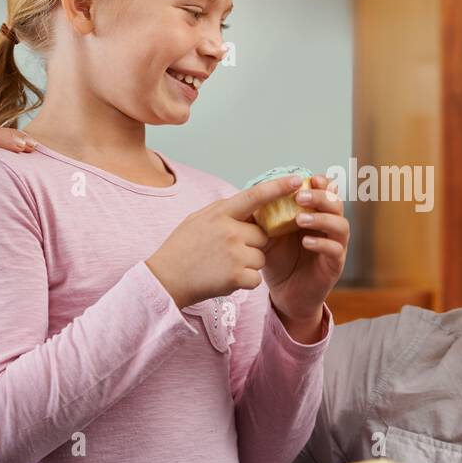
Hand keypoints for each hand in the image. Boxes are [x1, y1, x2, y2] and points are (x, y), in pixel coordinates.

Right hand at [145, 175, 306, 309]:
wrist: (164, 280)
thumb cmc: (181, 249)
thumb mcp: (198, 220)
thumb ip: (225, 212)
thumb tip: (249, 204)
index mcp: (220, 213)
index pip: (254, 196)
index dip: (278, 187)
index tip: (297, 180)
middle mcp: (230, 230)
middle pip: (263, 235)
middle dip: (253, 245)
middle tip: (228, 253)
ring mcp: (235, 253)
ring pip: (261, 258)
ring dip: (248, 265)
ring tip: (222, 266)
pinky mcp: (237, 276)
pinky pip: (257, 278)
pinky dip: (245, 282)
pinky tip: (224, 279)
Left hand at [261, 175, 348, 336]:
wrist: (285, 295)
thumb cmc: (279, 261)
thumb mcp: (269, 235)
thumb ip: (267, 216)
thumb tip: (251, 194)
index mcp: (316, 215)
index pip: (327, 192)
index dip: (322, 183)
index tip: (308, 179)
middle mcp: (330, 227)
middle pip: (337, 204)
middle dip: (321, 197)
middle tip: (300, 197)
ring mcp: (336, 246)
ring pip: (341, 225)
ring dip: (321, 218)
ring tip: (300, 219)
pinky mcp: (335, 265)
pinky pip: (336, 250)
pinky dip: (322, 243)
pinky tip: (306, 242)